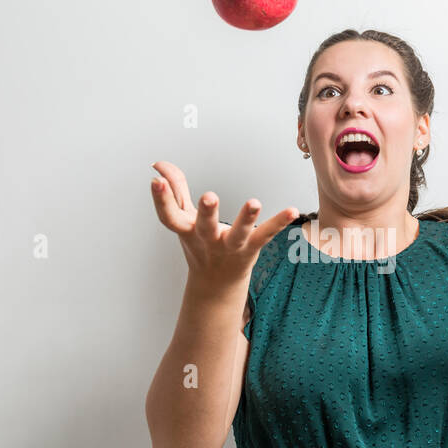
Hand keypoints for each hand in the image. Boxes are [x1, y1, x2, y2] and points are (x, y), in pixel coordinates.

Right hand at [150, 160, 298, 288]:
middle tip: (209, 197)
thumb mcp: (183, 218)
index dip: (160, 199)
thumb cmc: (200, 244)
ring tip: (254, 203)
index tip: (156, 180)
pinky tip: (292, 211)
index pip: (169, 216)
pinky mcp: (251, 249)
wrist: (216, 283)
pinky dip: (279, 223)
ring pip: (238, 235)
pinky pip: (265, 235)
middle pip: (205, 228)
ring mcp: (230, 246)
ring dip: (246, 219)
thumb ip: (174, 189)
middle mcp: (208, 240)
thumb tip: (158, 164)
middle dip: (207, 213)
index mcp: (187, 231)